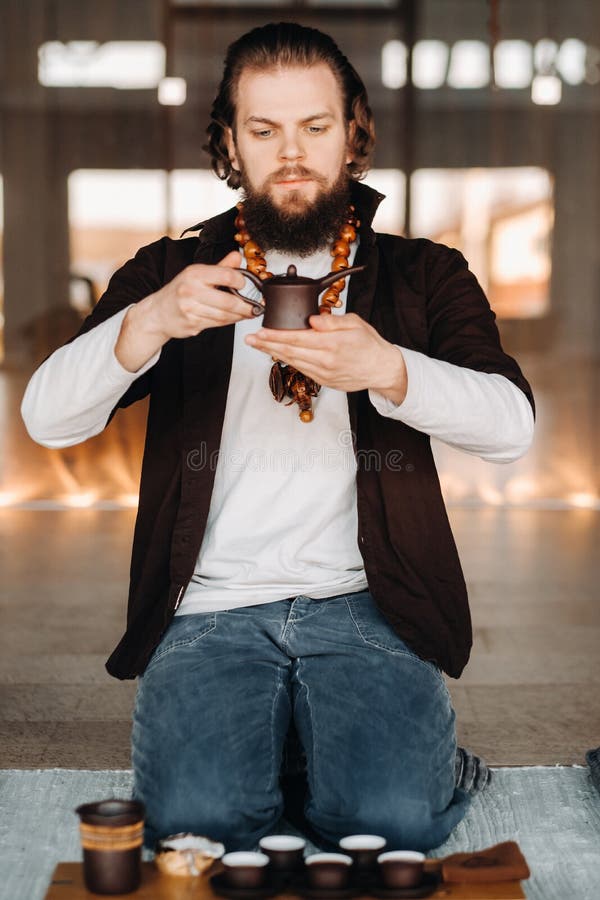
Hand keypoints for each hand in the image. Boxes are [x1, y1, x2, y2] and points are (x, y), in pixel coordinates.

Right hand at [141, 250, 257, 340]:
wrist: (158, 313)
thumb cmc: (180, 291)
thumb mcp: (197, 274)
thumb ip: (220, 267)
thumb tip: (237, 256)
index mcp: (194, 274)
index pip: (226, 275)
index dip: (241, 281)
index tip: (246, 285)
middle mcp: (191, 290)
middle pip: (228, 301)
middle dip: (246, 306)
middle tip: (257, 307)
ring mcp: (190, 309)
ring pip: (224, 316)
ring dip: (240, 316)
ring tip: (248, 313)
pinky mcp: (192, 324)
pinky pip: (218, 324)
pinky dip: (229, 322)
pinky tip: (234, 318)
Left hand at [245, 312, 407, 401]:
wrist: (382, 369)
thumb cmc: (370, 344)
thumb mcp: (355, 323)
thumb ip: (332, 321)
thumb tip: (312, 319)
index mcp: (332, 344)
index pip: (297, 338)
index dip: (275, 335)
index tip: (260, 331)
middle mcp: (325, 361)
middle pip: (289, 351)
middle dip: (267, 344)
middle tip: (250, 339)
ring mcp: (323, 374)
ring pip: (292, 362)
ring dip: (273, 353)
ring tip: (258, 345)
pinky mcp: (323, 382)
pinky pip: (301, 370)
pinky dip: (287, 361)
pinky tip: (277, 354)